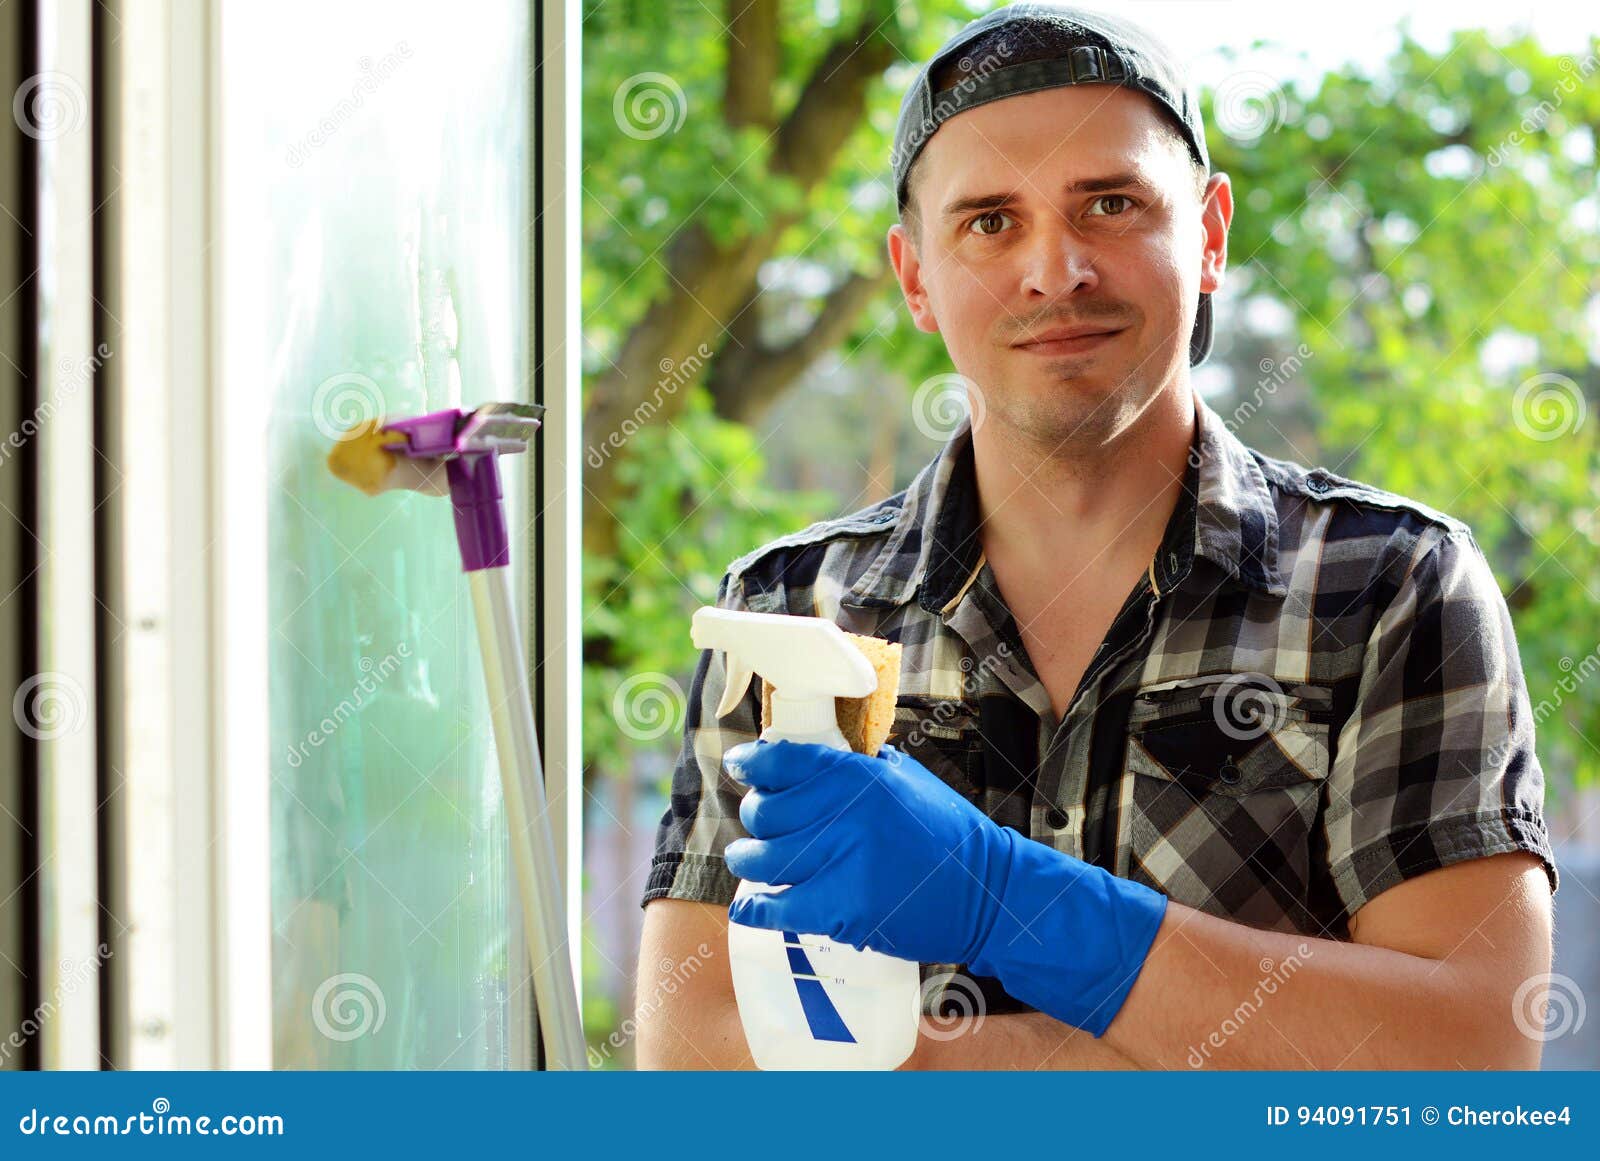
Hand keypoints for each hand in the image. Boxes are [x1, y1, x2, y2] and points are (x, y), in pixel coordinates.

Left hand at [723, 738, 1012, 965]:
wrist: (987, 893)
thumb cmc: (949, 835)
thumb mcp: (908, 780)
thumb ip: (861, 768)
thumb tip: (809, 760)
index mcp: (862, 776)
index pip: (786, 761)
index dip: (753, 763)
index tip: (740, 765)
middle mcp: (848, 814)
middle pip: (768, 812)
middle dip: (753, 816)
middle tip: (755, 822)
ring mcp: (845, 864)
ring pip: (765, 860)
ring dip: (746, 859)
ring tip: (745, 858)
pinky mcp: (845, 910)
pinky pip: (781, 909)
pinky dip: (757, 911)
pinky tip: (749, 909)